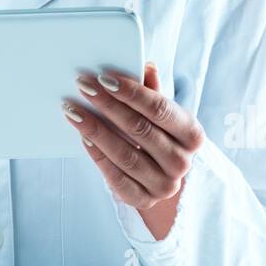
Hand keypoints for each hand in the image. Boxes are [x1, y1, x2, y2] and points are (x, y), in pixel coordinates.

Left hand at [62, 61, 204, 220]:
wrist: (161, 176)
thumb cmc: (158, 135)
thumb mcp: (162, 114)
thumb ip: (153, 91)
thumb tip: (146, 66)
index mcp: (192, 135)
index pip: (160, 109)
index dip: (131, 92)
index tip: (104, 78)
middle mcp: (182, 162)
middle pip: (140, 130)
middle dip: (108, 105)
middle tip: (83, 86)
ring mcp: (164, 185)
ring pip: (125, 155)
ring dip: (96, 130)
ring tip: (73, 111)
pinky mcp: (143, 200)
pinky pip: (116, 178)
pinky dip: (98, 156)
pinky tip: (83, 138)